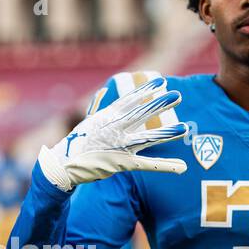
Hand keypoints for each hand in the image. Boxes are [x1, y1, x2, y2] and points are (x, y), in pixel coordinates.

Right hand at [37, 76, 188, 192]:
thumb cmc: (76, 142)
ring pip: (147, 138)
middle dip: (160, 104)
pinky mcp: (122, 163)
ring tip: (184, 128)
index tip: (161, 81)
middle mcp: (115, 128)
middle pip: (142, 114)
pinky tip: (180, 167)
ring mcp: (119, 146)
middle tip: (178, 96)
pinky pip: (147, 165)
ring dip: (166, 133)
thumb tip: (104, 92)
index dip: (147, 91)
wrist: (63, 164)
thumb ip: (98, 106)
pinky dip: (164, 166)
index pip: (131, 100)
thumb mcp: (86, 121)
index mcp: (108, 116)